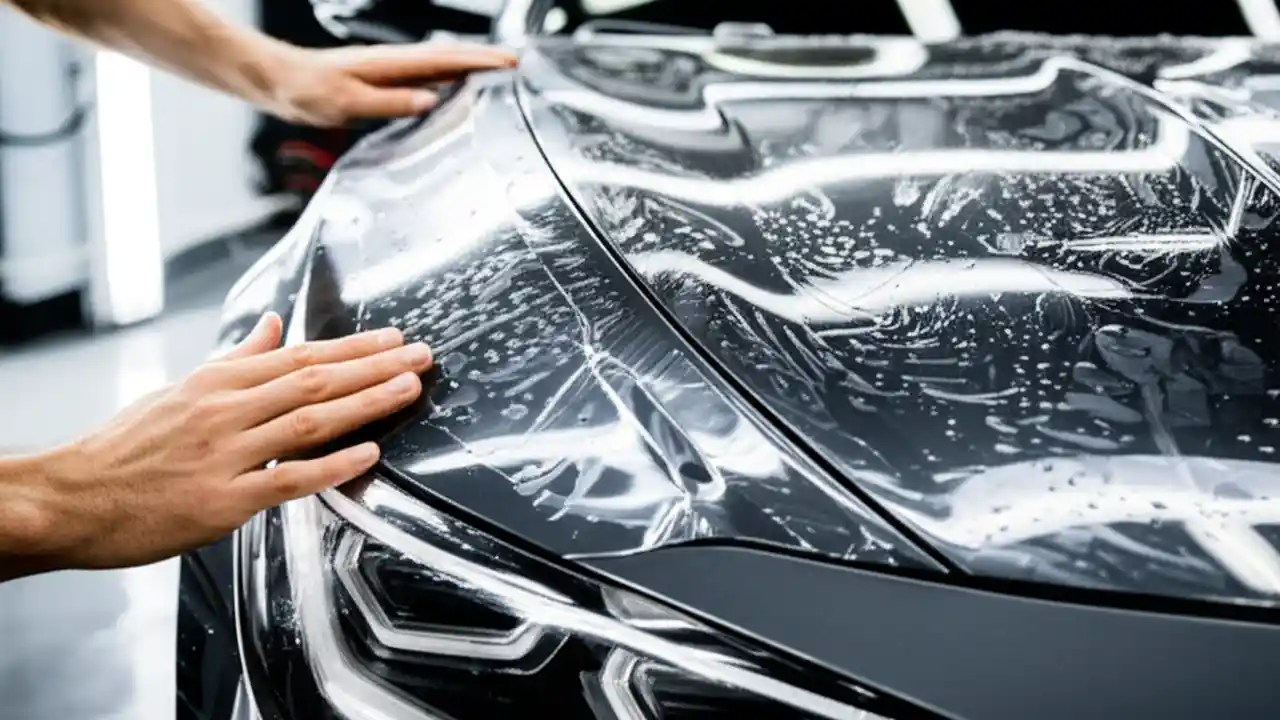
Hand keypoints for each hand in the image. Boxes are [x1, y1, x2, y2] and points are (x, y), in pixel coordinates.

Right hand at [5, 313, 430, 575]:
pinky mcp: (221, 502)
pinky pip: (288, 480)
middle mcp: (225, 411)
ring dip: (365, 403)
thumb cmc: (126, 446)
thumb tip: (275, 323)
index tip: (395, 338)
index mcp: (217, 382)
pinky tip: (369, 452)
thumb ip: (236, 359)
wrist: (69, 497)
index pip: (300, 355)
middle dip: (375, 366)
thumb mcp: (181, 389)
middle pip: (315, 381)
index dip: (354, 347)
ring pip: (309, 422)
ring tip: (408, 389)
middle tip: (422, 355)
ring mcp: (225, 456)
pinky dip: (332, 465)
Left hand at [261, 41, 517, 126]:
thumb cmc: (304, 90)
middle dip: (485, 60)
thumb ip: (388, 103)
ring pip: (439, 65)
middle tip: (517, 66)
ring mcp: (388, 71)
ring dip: (470, 68)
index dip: (480, 60)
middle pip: (449, 57)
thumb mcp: (345, 102)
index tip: (510, 63)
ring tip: (498, 75)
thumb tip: (428, 101)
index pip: (445, 59)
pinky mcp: (382, 81)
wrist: (275, 80)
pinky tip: (454, 90)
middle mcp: (392, 63)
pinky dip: (448, 79)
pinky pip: (424, 77)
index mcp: (388, 64)